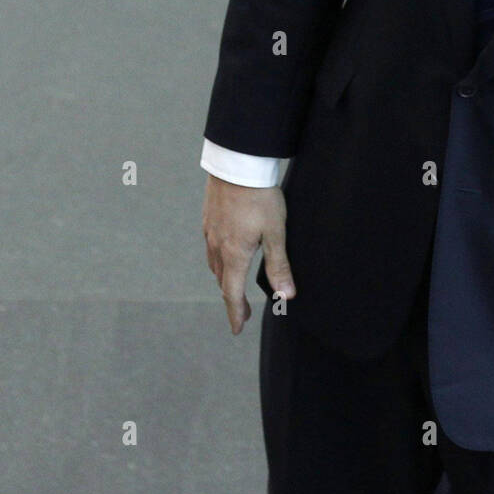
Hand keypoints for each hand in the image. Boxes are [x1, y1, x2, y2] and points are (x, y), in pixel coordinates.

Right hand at [201, 173, 295, 333]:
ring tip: (235, 286)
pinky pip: (210, 247)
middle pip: (222, 281)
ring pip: (215, 264)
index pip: (232, 293)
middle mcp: (217, 246)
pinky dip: (219, 260)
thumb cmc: (260, 196)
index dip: (236, 313)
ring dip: (225, 280)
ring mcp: (210, 231)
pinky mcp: (208, 217)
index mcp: (234, 254)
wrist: (238, 164)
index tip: (238, 329)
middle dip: (232, 299)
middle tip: (243, 312)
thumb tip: (285, 296)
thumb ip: (278, 265)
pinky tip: (226, 253)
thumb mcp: (276, 232)